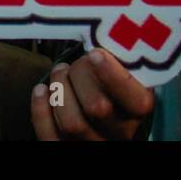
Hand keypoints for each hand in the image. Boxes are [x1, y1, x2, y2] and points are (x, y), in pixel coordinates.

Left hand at [31, 48, 153, 140]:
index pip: (136, 101)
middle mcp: (121, 133)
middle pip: (98, 108)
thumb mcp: (123, 68)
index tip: (95, 54)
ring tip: (60, 73)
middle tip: (75, 62)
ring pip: (72, 125)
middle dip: (80, 76)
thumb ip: (117, 57)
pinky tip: (42, 91)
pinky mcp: (65, 149)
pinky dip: (40, 110)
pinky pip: (50, 136)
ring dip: (59, 90)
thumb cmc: (108, 81)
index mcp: (139, 110)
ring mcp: (93, 144)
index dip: (112, 76)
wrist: (99, 116)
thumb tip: (104, 30)